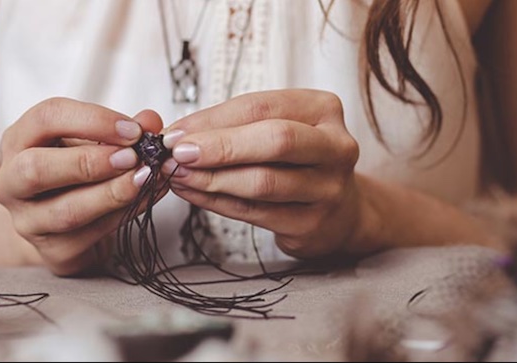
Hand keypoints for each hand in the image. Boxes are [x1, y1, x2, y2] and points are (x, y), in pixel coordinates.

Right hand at [0, 98, 163, 274]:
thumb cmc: (73, 174)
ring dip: (112, 193)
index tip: (133, 129)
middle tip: (132, 157)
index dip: (92, 120)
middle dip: (90, 162)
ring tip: (145, 179)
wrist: (61, 225)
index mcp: (18, 141)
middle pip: (37, 169)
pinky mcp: (53, 251)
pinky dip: (126, 214)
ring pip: (66, 211)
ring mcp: (27, 221)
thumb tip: (150, 120)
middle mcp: (11, 182)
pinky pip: (91, 235)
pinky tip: (148, 197)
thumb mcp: (91, 142)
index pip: (45, 119)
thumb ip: (120, 130)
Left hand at [160, 89, 364, 257]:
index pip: (262, 107)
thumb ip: (232, 125)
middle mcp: (335, 147)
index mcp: (323, 109)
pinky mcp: (311, 225)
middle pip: (274, 141)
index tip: (176, 131)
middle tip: (177, 152)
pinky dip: (217, 202)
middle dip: (219, 147)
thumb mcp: (276, 127)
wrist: (341, 211)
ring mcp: (328, 189)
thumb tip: (178, 133)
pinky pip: (255, 212)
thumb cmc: (297, 160)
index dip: (214, 119)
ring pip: (263, 182)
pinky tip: (193, 194)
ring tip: (177, 174)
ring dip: (212, 179)